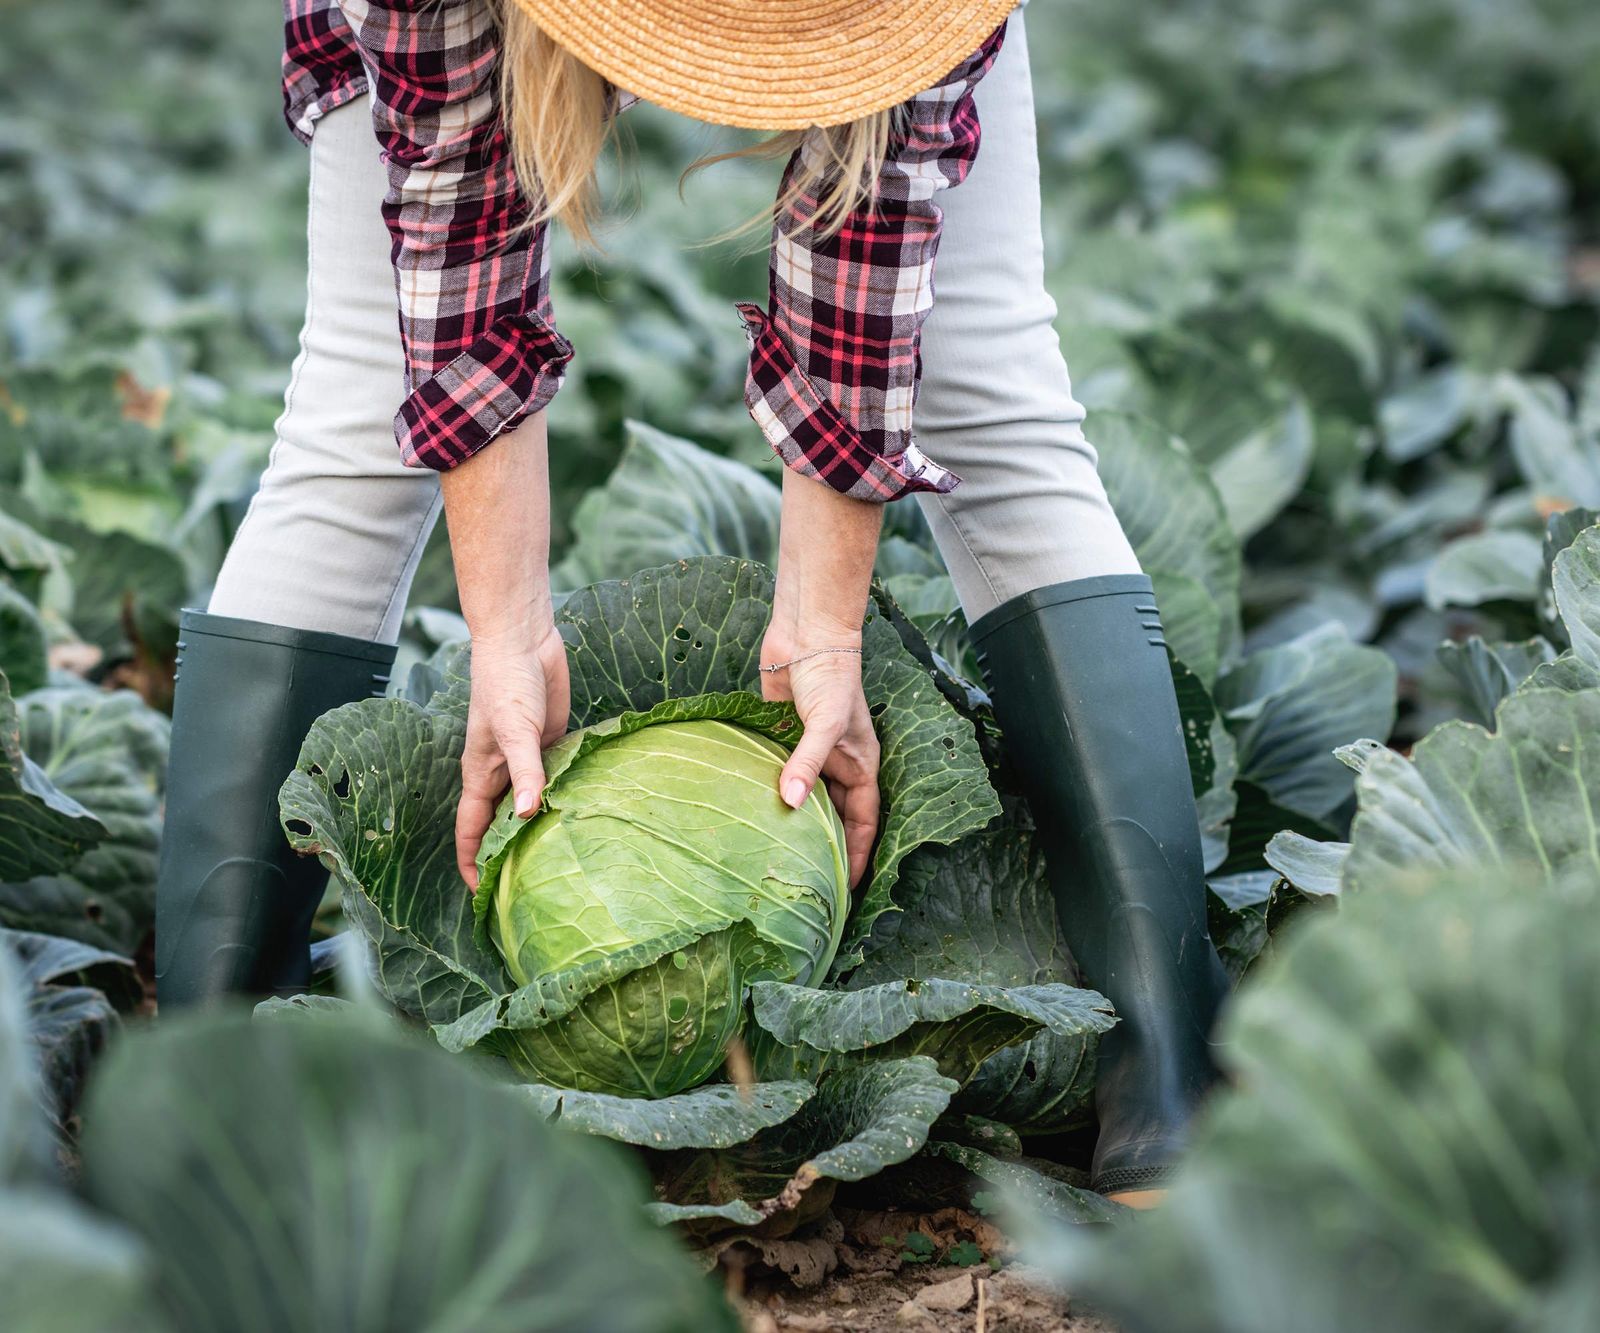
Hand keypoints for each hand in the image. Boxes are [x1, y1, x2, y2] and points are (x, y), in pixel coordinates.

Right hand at [455, 623, 569, 888]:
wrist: (524, 641)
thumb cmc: (506, 683)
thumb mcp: (514, 730)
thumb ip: (525, 771)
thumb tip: (529, 814)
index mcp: (481, 774)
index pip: (470, 830)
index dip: (472, 864)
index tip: (483, 898)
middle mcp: (503, 772)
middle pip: (503, 824)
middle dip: (510, 855)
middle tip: (531, 890)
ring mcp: (529, 759)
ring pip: (533, 804)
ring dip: (543, 827)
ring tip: (564, 863)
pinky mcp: (554, 745)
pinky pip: (558, 779)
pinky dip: (567, 796)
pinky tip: (588, 815)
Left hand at [760, 624, 879, 887]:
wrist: (806, 635)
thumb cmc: (831, 677)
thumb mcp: (825, 724)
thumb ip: (807, 763)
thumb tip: (791, 802)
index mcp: (860, 766)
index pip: (863, 823)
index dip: (856, 856)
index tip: (843, 891)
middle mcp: (836, 765)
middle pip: (833, 819)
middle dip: (822, 850)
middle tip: (805, 885)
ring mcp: (808, 755)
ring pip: (803, 800)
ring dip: (793, 824)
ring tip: (776, 862)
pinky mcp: (782, 742)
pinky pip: (777, 777)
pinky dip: (768, 795)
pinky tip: (750, 818)